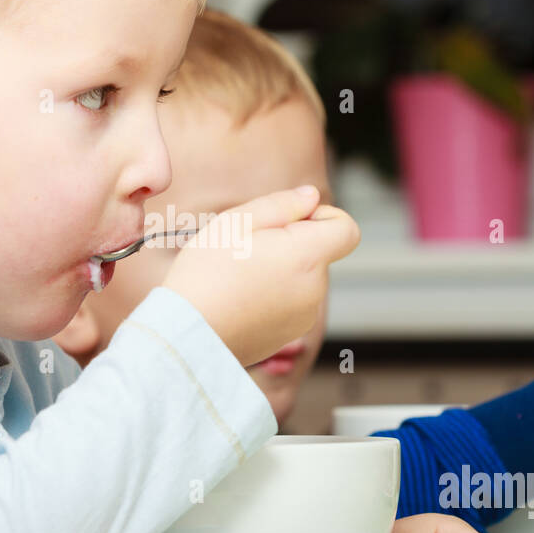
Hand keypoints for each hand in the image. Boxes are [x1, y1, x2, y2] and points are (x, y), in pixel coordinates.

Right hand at [162, 185, 359, 365]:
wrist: (186, 335)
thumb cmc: (205, 275)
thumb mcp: (235, 222)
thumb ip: (281, 204)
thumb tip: (311, 197)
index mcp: (306, 257)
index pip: (347, 230)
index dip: (324, 217)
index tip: (290, 221)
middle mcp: (314, 290)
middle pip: (318, 253)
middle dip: (291, 244)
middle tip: (245, 249)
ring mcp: (303, 317)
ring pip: (302, 279)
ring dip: (280, 271)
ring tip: (237, 277)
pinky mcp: (288, 335)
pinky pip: (290, 304)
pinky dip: (272, 296)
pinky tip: (238, 299)